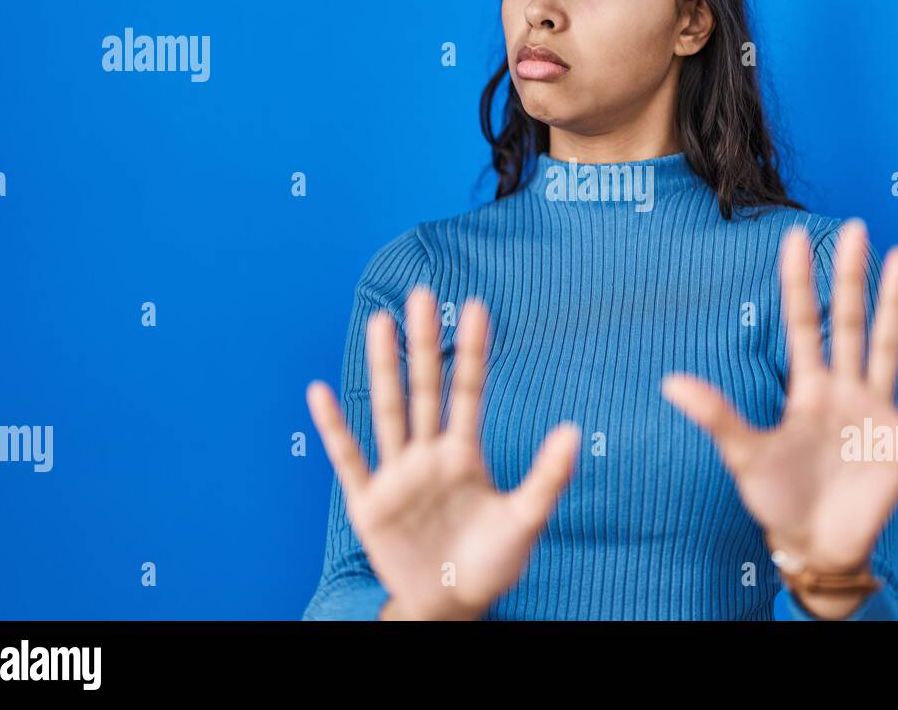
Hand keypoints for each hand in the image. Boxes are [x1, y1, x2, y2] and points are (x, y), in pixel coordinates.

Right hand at [306, 286, 581, 619]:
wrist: (450, 604)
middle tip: (422, 293)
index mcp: (464, 453)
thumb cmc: (490, 563)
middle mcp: (428, 454)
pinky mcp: (369, 503)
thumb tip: (575, 430)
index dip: (471, 351)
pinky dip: (334, 428)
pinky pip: (349, 460)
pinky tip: (321, 392)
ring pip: (389, 411)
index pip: (468, 391)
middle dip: (424, 343)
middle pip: (425, 389)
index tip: (476, 305)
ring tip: (381, 322)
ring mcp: (398, 475)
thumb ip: (547, 476)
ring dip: (384, 368)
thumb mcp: (525, 520)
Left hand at [661, 220, 897, 611]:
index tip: (794, 237)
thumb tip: (669, 382)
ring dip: (895, 305)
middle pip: (849, 322)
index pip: (802, 323)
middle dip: (850, 277)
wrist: (815, 546)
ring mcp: (876, 410)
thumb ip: (716, 416)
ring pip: (888, 346)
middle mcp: (843, 389)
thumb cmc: (778, 499)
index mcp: (806, 389)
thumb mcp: (744, 455)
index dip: (799, 283)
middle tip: (854, 228)